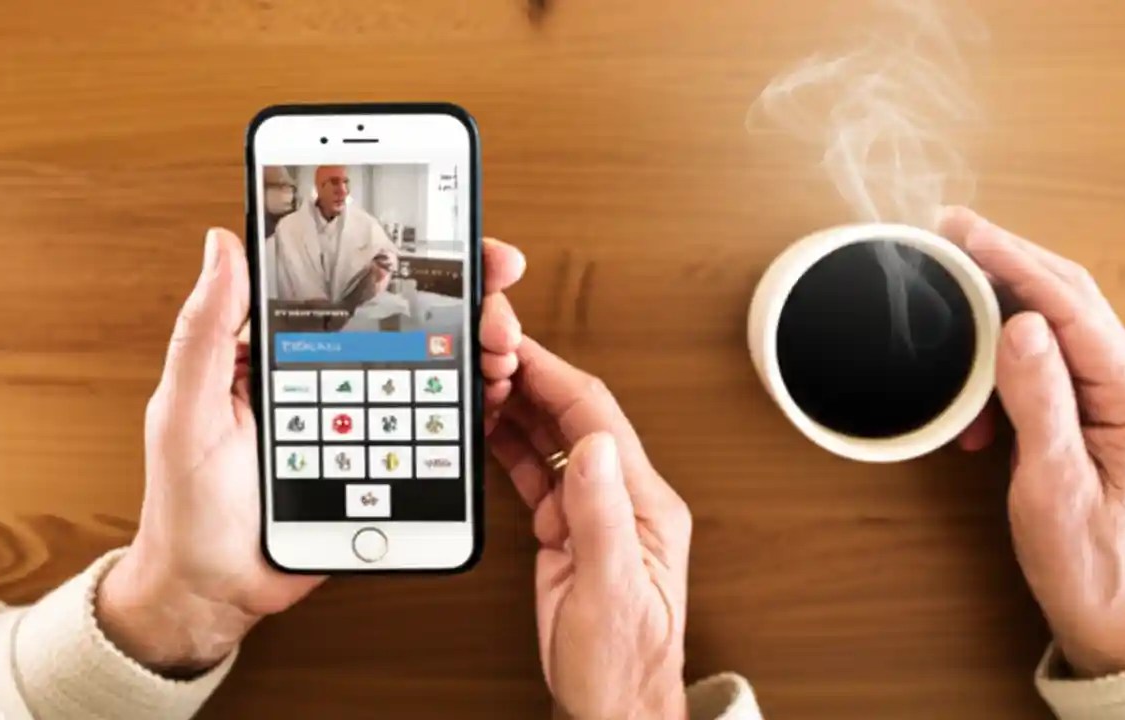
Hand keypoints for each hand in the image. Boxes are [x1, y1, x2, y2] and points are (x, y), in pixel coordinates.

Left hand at [96, 232, 526, 674]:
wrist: (215, 592)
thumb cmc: (187, 504)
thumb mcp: (186, 409)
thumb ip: (205, 329)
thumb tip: (223, 243)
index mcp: (283, 348)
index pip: (352, 279)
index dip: (408, 251)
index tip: (457, 240)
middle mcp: (331, 372)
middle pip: (413, 315)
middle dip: (468, 298)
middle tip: (494, 308)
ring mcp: (364, 415)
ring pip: (435, 364)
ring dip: (479, 346)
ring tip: (499, 351)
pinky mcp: (385, 458)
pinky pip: (436, 424)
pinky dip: (471, 406)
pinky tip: (491, 394)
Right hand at [490, 338, 691, 718]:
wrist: (614, 708)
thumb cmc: (624, 662)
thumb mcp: (611, 590)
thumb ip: (601, 515)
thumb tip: (593, 445)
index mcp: (644, 503)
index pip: (597, 419)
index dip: (555, 376)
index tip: (517, 349)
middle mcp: (621, 499)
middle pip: (574, 418)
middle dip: (531, 379)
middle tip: (487, 355)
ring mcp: (593, 513)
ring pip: (553, 441)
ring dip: (518, 408)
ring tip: (480, 383)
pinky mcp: (568, 532)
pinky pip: (537, 475)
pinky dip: (511, 448)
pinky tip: (489, 432)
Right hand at [942, 208, 1124, 676]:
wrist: (1106, 603)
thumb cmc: (1083, 554)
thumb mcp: (1052, 482)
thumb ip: (1040, 400)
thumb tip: (1018, 325)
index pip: (1067, 304)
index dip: (1011, 261)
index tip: (962, 232)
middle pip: (1066, 294)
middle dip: (1007, 258)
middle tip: (950, 229)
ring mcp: (1116, 390)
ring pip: (1055, 316)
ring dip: (1001, 299)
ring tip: (952, 281)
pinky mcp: (1094, 403)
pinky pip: (1047, 352)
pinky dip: (1002, 350)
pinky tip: (973, 379)